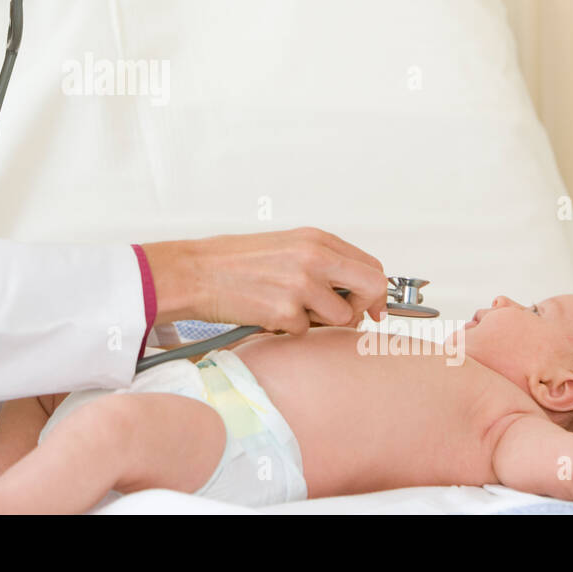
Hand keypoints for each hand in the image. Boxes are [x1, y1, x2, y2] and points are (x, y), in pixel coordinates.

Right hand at [142, 226, 389, 333]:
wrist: (195, 273)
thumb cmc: (233, 262)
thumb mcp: (285, 247)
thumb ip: (322, 261)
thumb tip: (354, 287)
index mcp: (316, 239)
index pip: (370, 265)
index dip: (377, 291)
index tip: (373, 307)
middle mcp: (314, 258)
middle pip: (372, 287)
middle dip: (366, 308)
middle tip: (348, 316)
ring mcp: (302, 285)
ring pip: (341, 318)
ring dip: (319, 322)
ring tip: (288, 308)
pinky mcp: (286, 312)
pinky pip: (305, 332)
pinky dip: (288, 328)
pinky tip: (267, 312)